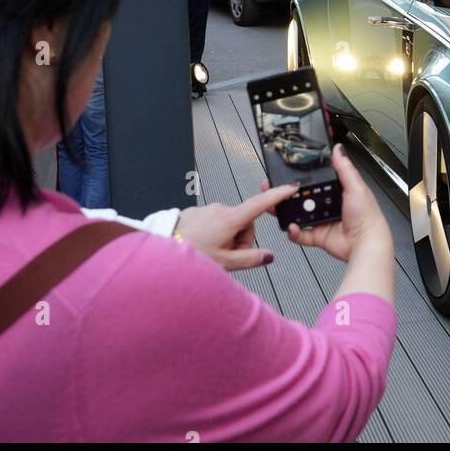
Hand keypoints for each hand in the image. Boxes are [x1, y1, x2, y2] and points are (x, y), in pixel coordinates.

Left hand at [172, 185, 292, 270]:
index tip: (291, 188)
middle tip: (227, 255)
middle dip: (241, 239)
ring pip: (229, 223)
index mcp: (231, 219)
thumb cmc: (190, 255)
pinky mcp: (198, 212)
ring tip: (211, 252)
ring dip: (227, 237)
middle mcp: (221, 209)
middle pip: (245, 222)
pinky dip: (214, 233)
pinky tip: (201, 245)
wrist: (158, 248)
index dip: (278, 195)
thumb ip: (250, 259)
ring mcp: (208, 209)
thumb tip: (268, 256)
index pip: (261, 204)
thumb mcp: (224, 263)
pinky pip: (215, 222)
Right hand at [284, 144, 391, 262]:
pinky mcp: (318, 236)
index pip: (317, 181)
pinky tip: (291, 227)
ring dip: (289, 212)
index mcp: (338, 191)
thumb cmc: (367, 215)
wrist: (365, 242)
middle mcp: (329, 205)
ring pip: (300, 215)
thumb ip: (345, 168)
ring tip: (278, 207)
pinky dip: (294, 232)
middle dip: (290, 195)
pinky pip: (302, 234)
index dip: (304, 177)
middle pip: (305, 198)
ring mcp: (322, 221)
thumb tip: (338, 148)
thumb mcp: (355, 186)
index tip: (289, 171)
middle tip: (277, 190)